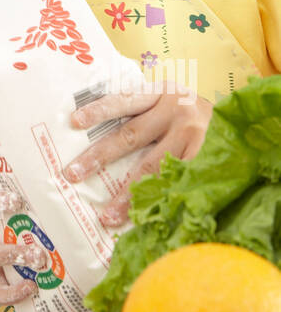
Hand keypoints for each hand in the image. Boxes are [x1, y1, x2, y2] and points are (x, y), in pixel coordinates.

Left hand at [63, 78, 213, 226]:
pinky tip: (143, 219)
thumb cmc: (189, 113)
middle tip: (73, 174)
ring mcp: (192, 137)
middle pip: (130, 136)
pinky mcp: (206, 160)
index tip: (74, 120)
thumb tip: (93, 131)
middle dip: (99, 157)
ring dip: (127, 194)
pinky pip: (176, 184)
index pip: (124, 100)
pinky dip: (158, 202)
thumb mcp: (167, 101)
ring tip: (106, 216)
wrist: (239, 123)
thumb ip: (141, 111)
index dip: (99, 109)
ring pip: (152, 168)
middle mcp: (175, 111)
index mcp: (159, 93)